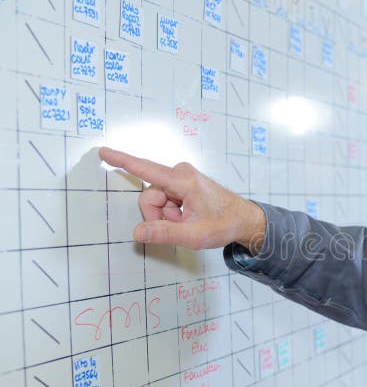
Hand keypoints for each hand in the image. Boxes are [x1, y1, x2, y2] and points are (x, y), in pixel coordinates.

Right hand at [98, 147, 265, 252]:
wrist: (243, 219)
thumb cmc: (224, 224)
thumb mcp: (194, 236)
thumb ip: (164, 234)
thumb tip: (138, 233)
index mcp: (184, 181)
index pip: (145, 170)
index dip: (122, 160)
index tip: (103, 151)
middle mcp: (180, 173)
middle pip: (149, 197)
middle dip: (158, 216)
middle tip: (180, 225)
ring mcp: (181, 177)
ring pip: (156, 201)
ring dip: (167, 216)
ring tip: (187, 221)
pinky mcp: (181, 183)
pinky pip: (164, 200)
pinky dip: (171, 213)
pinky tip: (187, 217)